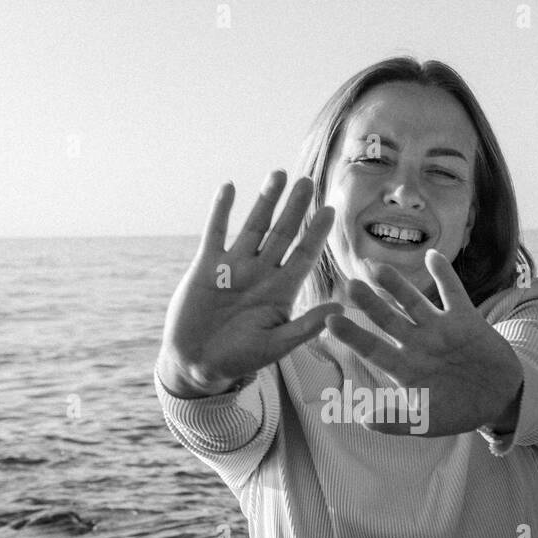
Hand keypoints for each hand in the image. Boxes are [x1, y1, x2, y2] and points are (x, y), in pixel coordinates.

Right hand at [158, 171, 340, 397]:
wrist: (196, 363)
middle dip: (294, 208)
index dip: (316, 234)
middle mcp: (261, 274)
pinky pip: (216, 232)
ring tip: (278, 174)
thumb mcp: (275, 346)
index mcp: (281, 292)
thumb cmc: (239, 359)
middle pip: (282, 234)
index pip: (304, 256)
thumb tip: (341, 309)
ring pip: (253, 226)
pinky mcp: (206, 266)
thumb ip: (305, 326)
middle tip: (308, 180)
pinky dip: (220, 210)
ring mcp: (234, 267)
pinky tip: (229, 187)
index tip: (329, 211)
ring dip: (265, 201)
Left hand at [323, 249, 523, 436]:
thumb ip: (396, 421)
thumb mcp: (427, 423)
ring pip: (414, 302)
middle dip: (370, 304)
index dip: (353, 336)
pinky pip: (453, 293)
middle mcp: (418, 343)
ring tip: (377, 268)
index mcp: (405, 368)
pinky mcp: (465, 319)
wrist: (499, 398)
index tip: (331, 321)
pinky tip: (432, 256)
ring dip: (397, 285)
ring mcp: (440, 329)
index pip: (373, 349)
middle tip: (350, 285)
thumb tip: (363, 419)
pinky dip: (444, 276)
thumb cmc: (459, 412)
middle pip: (389, 320)